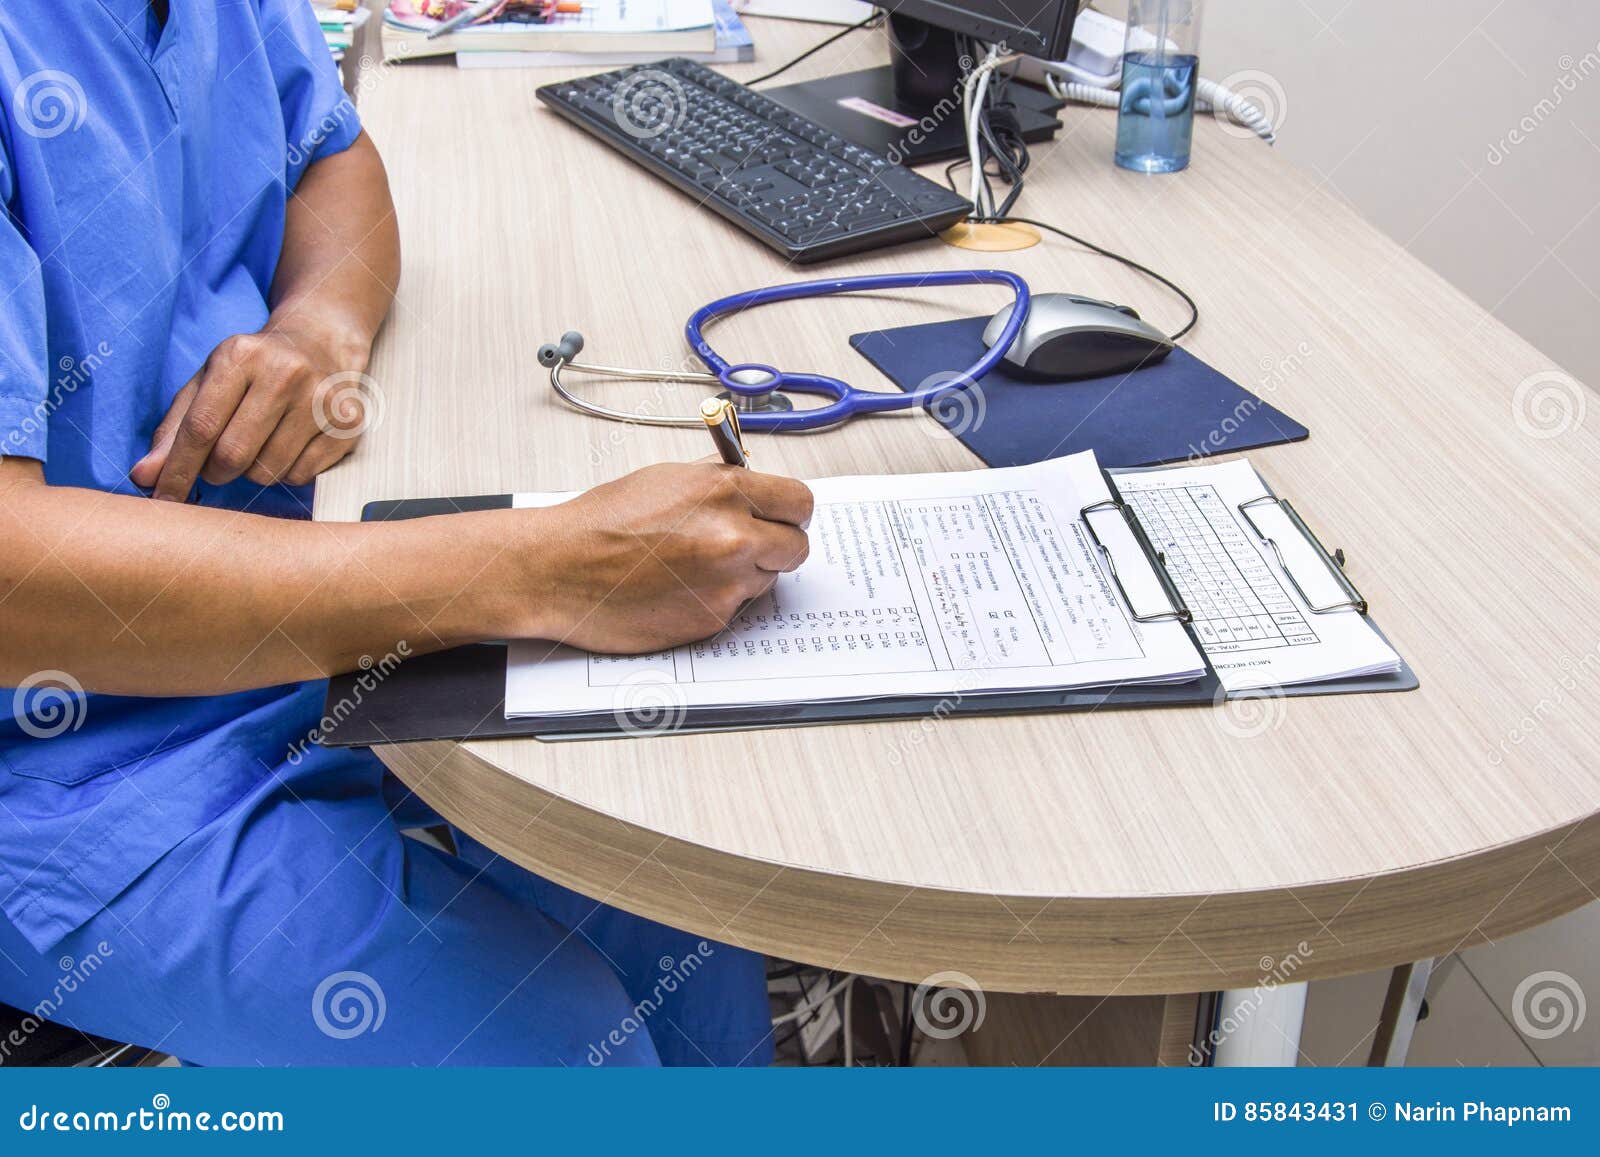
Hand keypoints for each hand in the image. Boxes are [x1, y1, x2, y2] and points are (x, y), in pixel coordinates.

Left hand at [129, 321, 374, 500]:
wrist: (321, 342)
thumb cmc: (255, 368)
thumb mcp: (209, 381)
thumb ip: (175, 428)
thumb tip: (144, 477)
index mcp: (241, 356)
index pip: (200, 426)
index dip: (177, 469)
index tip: (161, 497)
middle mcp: (286, 373)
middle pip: (233, 455)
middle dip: (216, 472)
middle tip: (218, 465)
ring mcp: (322, 399)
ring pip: (267, 471)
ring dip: (253, 472)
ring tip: (260, 445)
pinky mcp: (348, 424)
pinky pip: (301, 475)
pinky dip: (286, 472)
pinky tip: (290, 446)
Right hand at [515, 462, 812, 652]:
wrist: (562, 569)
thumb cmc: (603, 523)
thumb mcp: (667, 479)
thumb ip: (720, 482)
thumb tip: (754, 484)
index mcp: (724, 491)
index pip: (799, 502)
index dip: (790, 512)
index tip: (783, 517)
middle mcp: (734, 536)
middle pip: (796, 546)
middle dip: (777, 545)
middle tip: (750, 545)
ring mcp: (727, 582)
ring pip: (767, 578)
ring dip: (746, 573)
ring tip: (697, 565)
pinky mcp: (713, 618)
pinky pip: (737, 606)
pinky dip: (718, 598)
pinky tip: (680, 588)